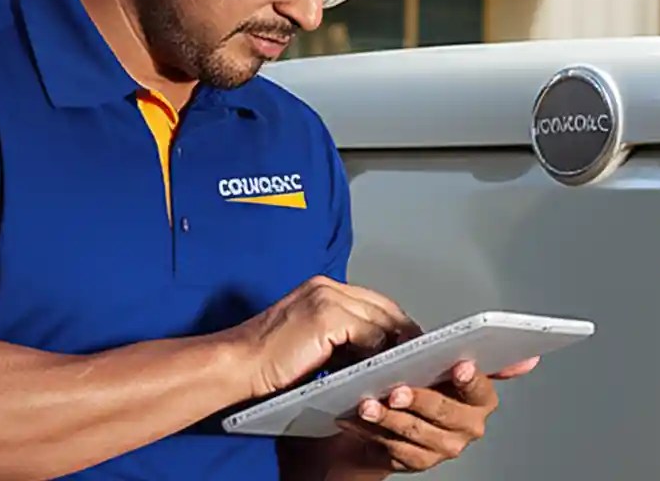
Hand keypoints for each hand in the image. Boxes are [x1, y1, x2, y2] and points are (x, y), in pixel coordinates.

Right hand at [229, 276, 421, 397]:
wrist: (238, 364)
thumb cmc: (267, 361)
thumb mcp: (311, 343)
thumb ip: (341, 340)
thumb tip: (377, 354)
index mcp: (321, 289)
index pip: (373, 302)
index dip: (395, 324)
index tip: (410, 345)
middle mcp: (326, 287)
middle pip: (384, 307)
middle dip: (405, 334)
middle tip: (421, 358)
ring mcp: (327, 298)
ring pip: (381, 321)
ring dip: (397, 347)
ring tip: (410, 369)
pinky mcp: (327, 316)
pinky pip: (370, 336)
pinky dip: (381, 355)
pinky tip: (386, 372)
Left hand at [333, 357, 539, 472]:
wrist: (391, 420)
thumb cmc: (418, 382)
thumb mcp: (441, 361)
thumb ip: (473, 352)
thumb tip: (528, 358)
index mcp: (480, 398)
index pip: (480, 389)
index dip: (470, 379)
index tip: (459, 366)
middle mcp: (467, 426)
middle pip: (445, 413)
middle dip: (419, 399)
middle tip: (396, 389)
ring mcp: (442, 447)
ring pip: (416, 433)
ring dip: (388, 418)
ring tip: (367, 404)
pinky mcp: (416, 461)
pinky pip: (394, 450)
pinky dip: (372, 432)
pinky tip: (356, 419)